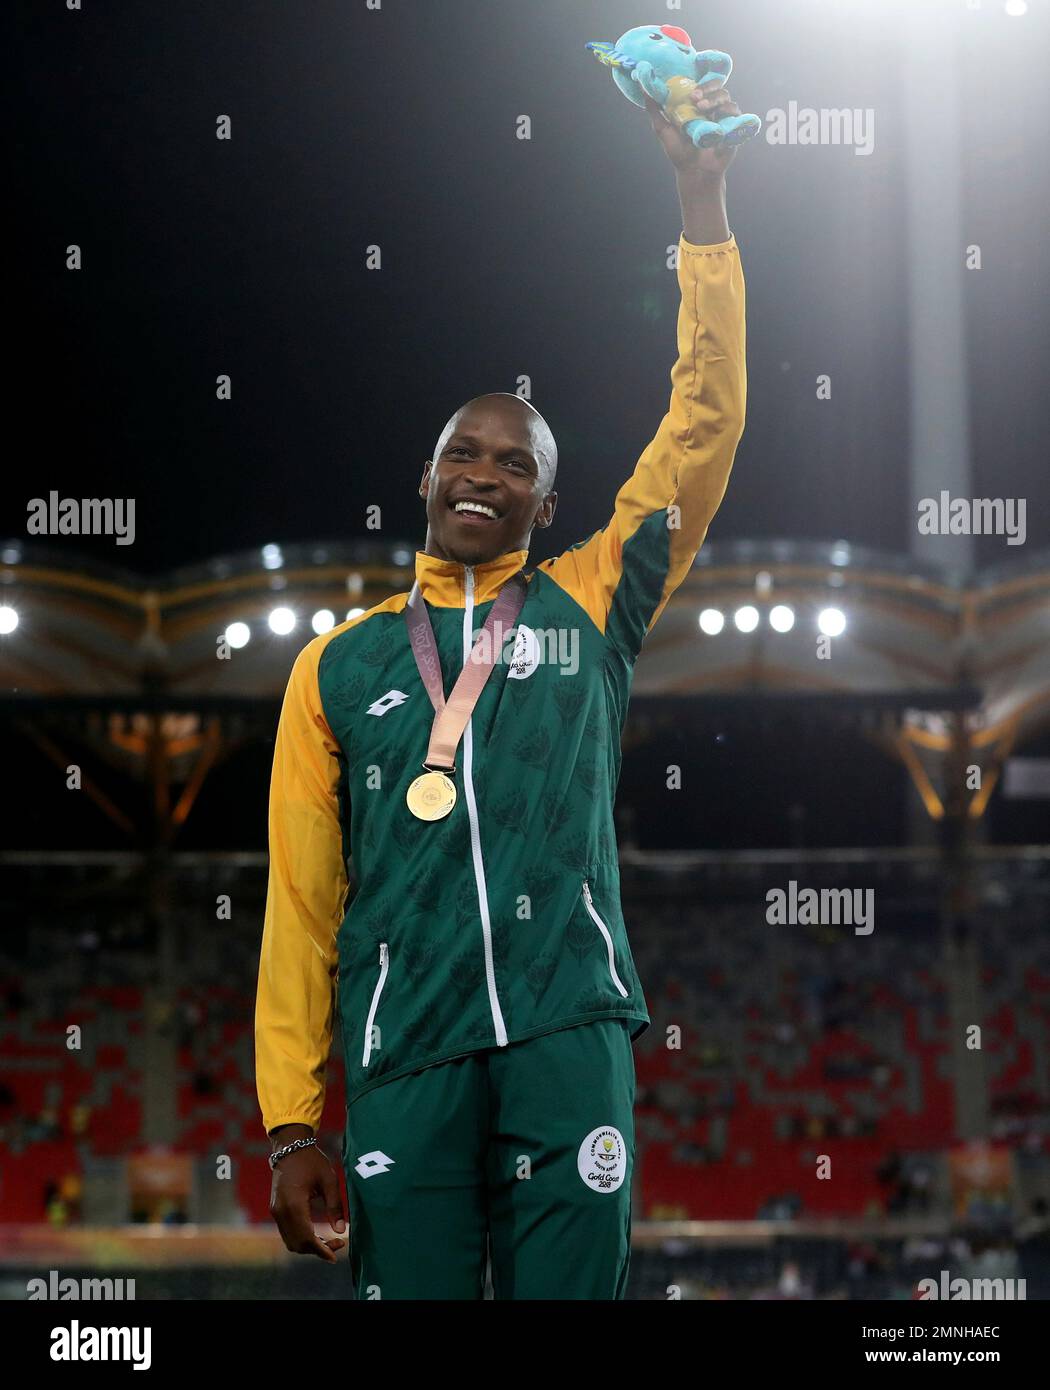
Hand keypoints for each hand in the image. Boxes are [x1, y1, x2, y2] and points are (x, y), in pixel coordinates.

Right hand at [269, 1135, 346, 1262]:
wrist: (290, 1148)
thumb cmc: (312, 1161)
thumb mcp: (329, 1180)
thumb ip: (335, 1206)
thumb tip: (341, 1231)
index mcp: (294, 1204)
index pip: (307, 1237)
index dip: (322, 1250)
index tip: (336, 1256)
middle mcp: (281, 1211)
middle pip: (298, 1244)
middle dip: (317, 1250)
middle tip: (338, 1244)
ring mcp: (276, 1211)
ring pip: (291, 1241)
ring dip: (309, 1246)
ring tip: (329, 1241)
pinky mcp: (276, 1210)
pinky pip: (287, 1233)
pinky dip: (301, 1238)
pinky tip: (317, 1235)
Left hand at [643, 80, 742, 178]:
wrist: (693, 172)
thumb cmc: (678, 152)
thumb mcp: (662, 128)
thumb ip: (653, 108)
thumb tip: (643, 86)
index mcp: (698, 105)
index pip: (704, 84)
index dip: (700, 82)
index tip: (690, 91)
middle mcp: (712, 108)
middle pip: (717, 87)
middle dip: (707, 88)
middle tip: (695, 98)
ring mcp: (723, 117)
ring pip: (726, 98)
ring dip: (714, 99)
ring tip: (702, 109)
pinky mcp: (733, 128)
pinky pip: (736, 113)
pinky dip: (727, 111)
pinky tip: (717, 117)